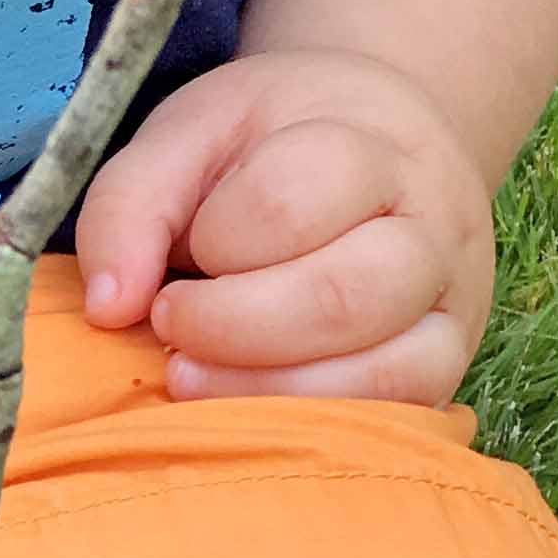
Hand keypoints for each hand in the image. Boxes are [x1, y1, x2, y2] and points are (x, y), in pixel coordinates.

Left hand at [72, 46, 496, 403]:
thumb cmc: (273, 142)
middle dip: (232, 329)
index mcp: (369, 145)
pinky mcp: (448, 364)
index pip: (292, 201)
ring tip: (193, 375)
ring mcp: (450, 303)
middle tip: (171, 325)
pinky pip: (396, 415)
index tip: (182, 252)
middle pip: (343, 299)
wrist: (382, 141)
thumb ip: (131, 204)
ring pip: (382, 374)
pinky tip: (247, 403)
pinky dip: (310, 423)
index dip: (219, 241)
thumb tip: (107, 308)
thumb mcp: (191, 134)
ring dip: (264, 391)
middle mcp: (432, 225)